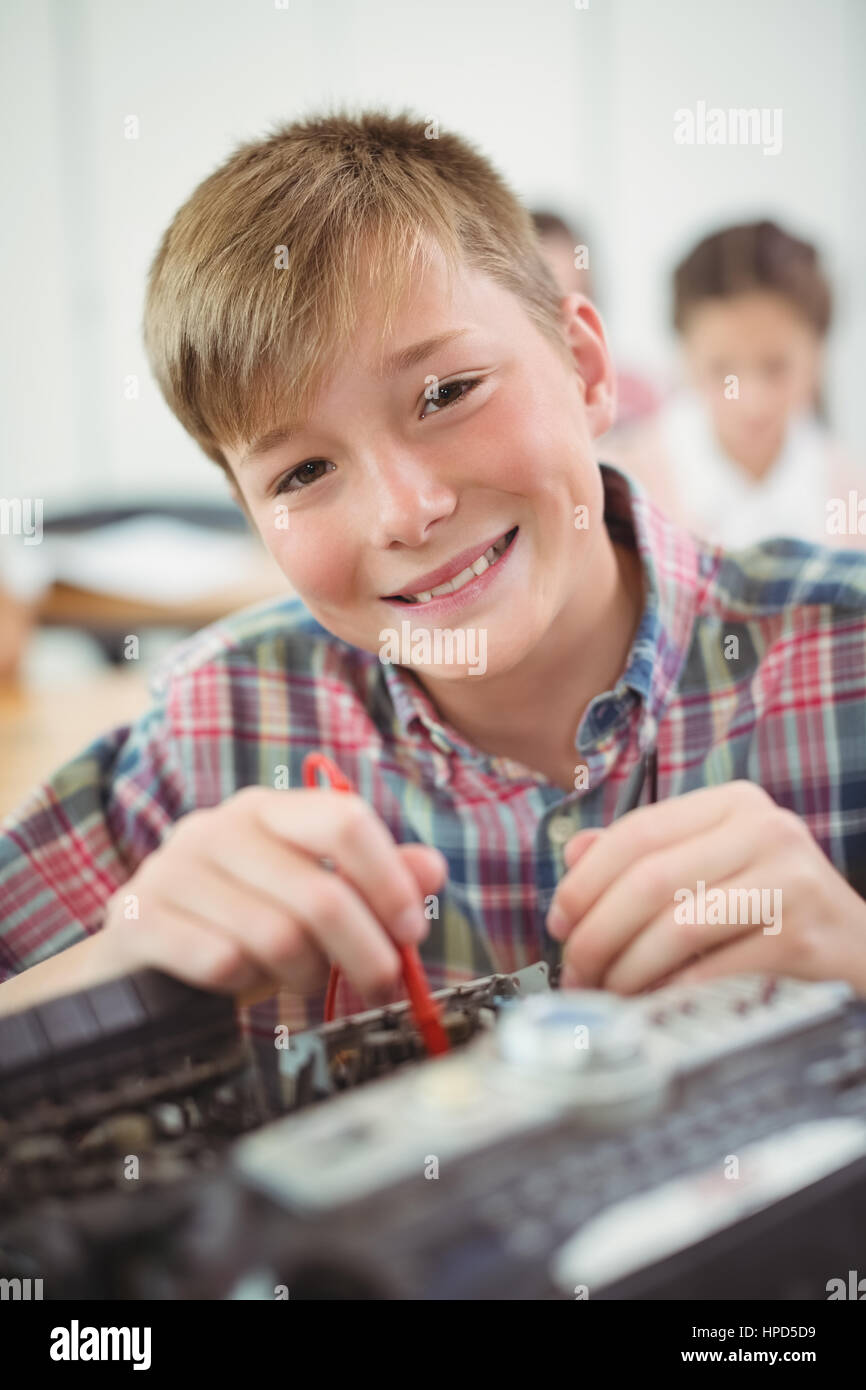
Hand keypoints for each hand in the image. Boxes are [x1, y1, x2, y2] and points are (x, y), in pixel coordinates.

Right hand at [100, 786, 446, 1003]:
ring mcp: (172, 868)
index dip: (390, 881)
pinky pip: (219, 961)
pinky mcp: (137, 916)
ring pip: (275, 936)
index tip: (411, 930)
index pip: (344, 820)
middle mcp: (218, 827)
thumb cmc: (238, 924)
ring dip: (304, 974)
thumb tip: (432, 868)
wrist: (141, 959)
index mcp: (268, 811)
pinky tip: (240, 980)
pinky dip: (243, 984)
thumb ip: (374, 880)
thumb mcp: (311, 897)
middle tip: (381, 984)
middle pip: (321, 893)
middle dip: (365, 953)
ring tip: (302, 980)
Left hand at [545, 780, 865, 995]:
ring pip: (673, 927)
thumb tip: (574, 854)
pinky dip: (668, 993)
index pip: (637, 832)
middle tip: (574, 970)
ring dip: (626, 970)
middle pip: (648, 880)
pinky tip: (652, 1004)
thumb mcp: (713, 866)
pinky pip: (709, 970)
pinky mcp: (800, 937)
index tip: (559, 921)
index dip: (585, 881)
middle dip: (596, 934)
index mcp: (733, 803)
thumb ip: (646, 855)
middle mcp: (765, 830)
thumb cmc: (775, 908)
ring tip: (607, 991)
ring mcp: (788, 881)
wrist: (857, 950)